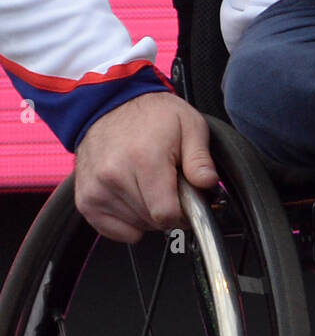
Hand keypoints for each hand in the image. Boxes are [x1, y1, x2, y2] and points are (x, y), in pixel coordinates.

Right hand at [74, 91, 217, 242]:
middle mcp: (115, 177)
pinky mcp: (85, 200)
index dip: (183, 213)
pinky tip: (133, 195)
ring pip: (134, 226)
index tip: (186, 200)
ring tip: (148, 183)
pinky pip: (112, 231)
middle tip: (168, 183)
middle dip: (166, 209)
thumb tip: (208, 183)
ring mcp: (97, 190)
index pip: (165, 214)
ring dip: (147, 213)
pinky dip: (127, 220)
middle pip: (151, 221)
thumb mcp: (189, 124)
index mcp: (145, 159)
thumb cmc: (152, 114)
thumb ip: (200, 158)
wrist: (111, 104)